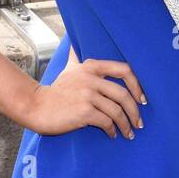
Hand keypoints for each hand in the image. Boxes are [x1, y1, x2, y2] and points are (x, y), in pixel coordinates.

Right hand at [23, 45, 146, 139]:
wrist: (37, 107)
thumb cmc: (56, 90)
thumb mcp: (68, 69)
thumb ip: (76, 57)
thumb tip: (74, 43)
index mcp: (91, 66)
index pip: (124, 70)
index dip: (138, 85)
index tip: (142, 99)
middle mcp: (91, 78)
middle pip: (124, 94)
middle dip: (135, 111)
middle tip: (139, 122)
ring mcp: (87, 95)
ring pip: (117, 111)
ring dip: (126, 124)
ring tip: (128, 133)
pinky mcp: (84, 112)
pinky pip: (106, 122)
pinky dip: (113, 130)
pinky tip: (113, 134)